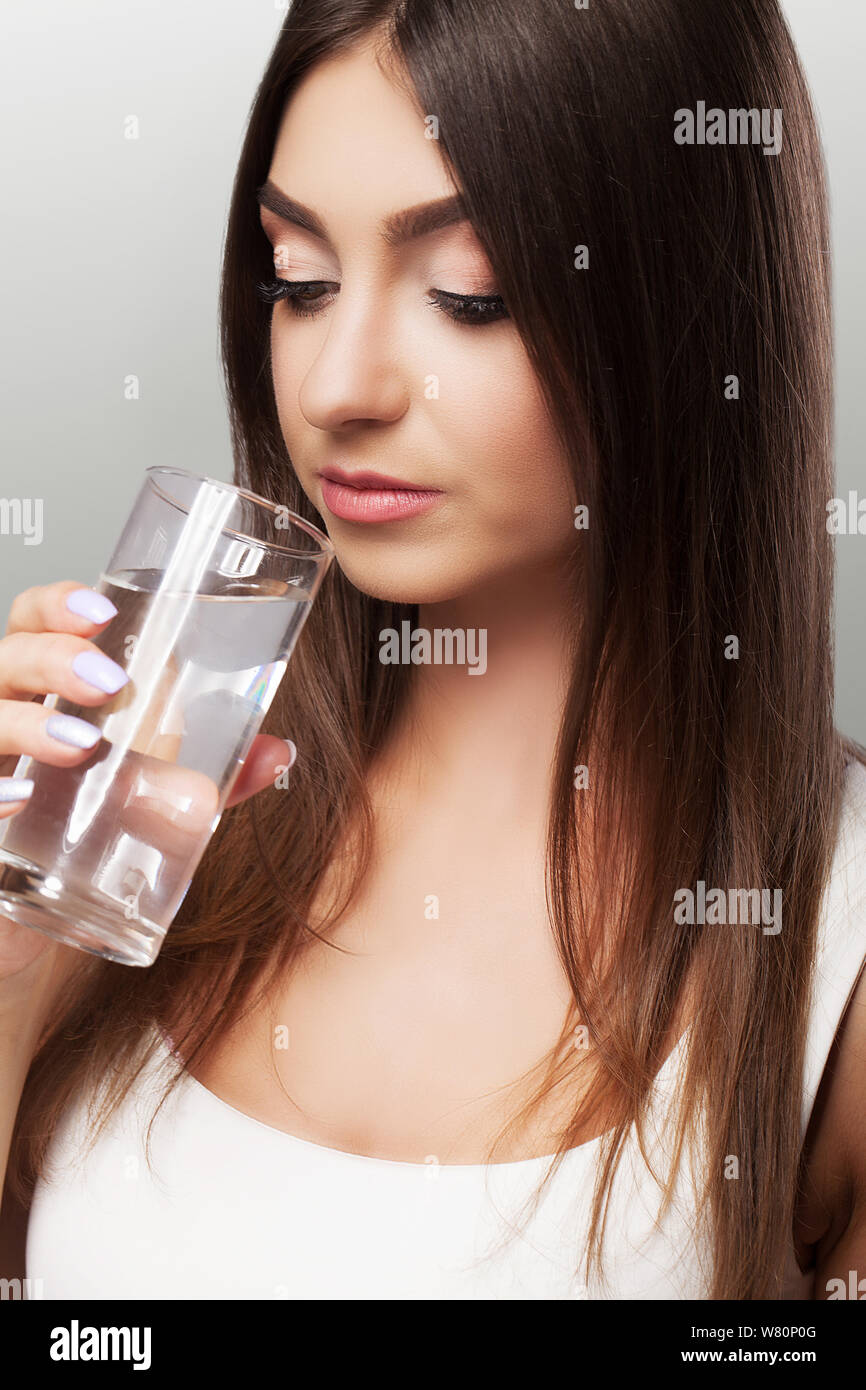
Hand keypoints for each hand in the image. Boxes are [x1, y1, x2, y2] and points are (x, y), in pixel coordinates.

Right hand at [0, 579, 295, 992]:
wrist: (31, 921)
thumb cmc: (78, 839)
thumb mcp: (143, 800)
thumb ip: (204, 775)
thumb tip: (277, 753)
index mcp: (38, 694)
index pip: (32, 623)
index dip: (57, 606)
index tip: (104, 612)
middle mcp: (0, 721)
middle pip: (5, 660)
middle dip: (54, 659)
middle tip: (112, 683)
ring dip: (28, 723)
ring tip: (84, 745)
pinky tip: (22, 796)